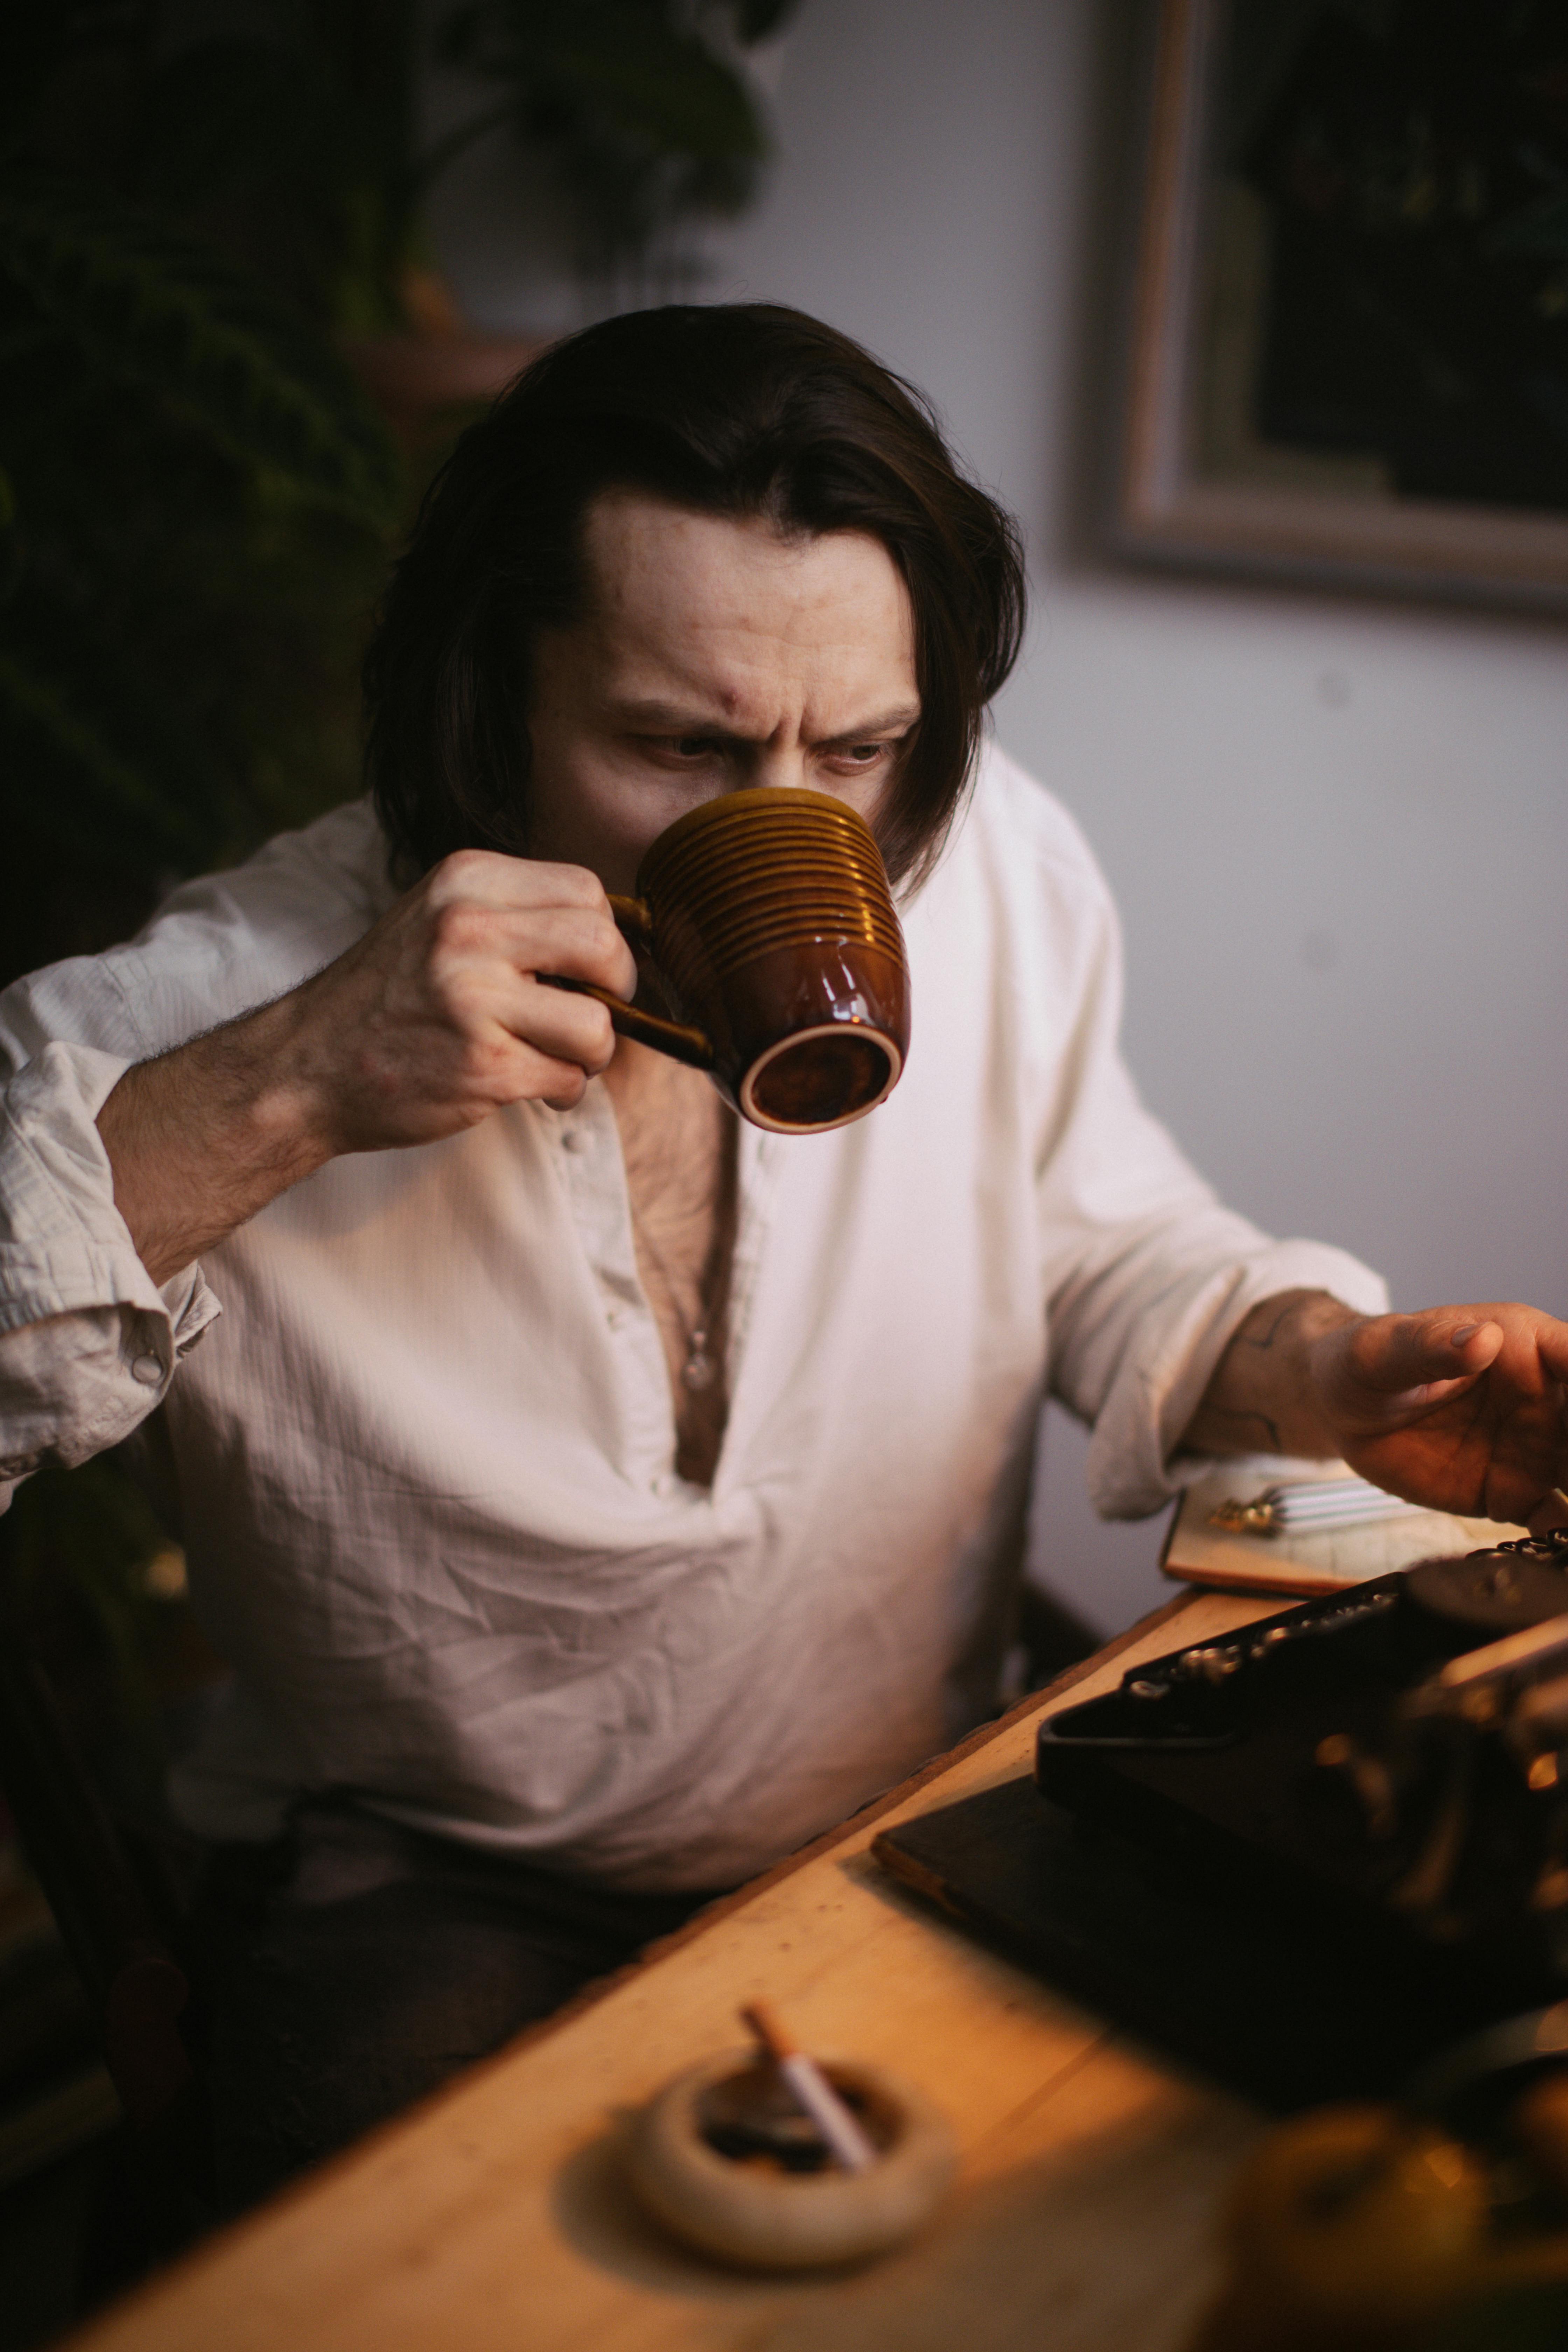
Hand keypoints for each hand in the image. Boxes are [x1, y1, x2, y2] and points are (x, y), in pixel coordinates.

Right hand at [278, 849, 637, 1150]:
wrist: (305, 1066)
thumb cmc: (389, 996)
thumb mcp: (440, 920)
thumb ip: (516, 915)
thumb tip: (618, 939)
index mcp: (465, 881)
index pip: (586, 891)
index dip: (605, 936)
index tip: (587, 968)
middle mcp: (468, 930)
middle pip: (604, 947)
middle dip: (616, 988)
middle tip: (589, 1013)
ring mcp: (474, 999)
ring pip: (597, 1025)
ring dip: (591, 1053)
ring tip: (554, 1056)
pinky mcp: (482, 1066)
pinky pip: (569, 1079)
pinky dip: (561, 1091)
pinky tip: (525, 1086)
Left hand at [1304, 1304, 1567, 1530]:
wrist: (1342, 1409)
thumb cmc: (1365, 1360)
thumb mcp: (1385, 1348)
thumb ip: (1432, 1346)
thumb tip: (1480, 1338)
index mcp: (1524, 1346)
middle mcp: (1544, 1399)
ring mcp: (1534, 1449)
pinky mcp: (1514, 1492)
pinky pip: (1555, 1519)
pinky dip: (1566, 1537)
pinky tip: (1561, 1554)